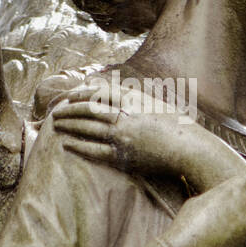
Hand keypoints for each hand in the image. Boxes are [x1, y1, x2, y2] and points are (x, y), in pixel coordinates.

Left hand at [52, 91, 229, 185]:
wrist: (189, 148)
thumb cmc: (179, 127)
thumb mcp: (159, 105)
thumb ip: (140, 99)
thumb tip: (125, 94)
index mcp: (135, 100)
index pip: (101, 91)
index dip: (83, 92)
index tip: (71, 95)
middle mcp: (126, 114)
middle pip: (89, 108)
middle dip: (70, 108)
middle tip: (57, 110)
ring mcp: (123, 135)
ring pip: (88, 127)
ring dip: (70, 124)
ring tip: (56, 124)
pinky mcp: (123, 155)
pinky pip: (94, 150)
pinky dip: (79, 145)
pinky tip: (67, 143)